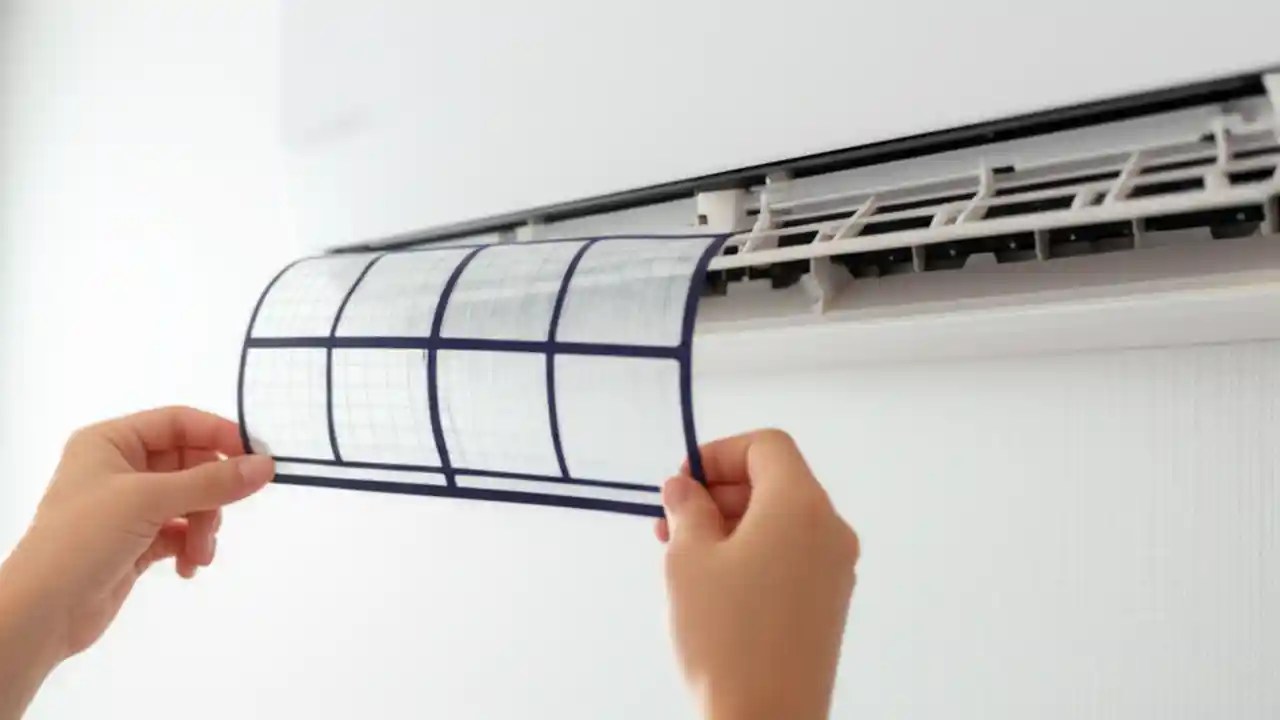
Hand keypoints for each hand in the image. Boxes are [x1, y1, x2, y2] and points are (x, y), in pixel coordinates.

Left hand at [0, 407, 273, 717]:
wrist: (42, 613)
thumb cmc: (84, 539)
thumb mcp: (150, 500)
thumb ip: (212, 482)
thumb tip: (266, 466)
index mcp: (111, 441)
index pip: (178, 423)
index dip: (218, 436)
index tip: (256, 458)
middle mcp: (119, 467)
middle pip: (190, 465)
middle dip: (210, 496)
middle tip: (220, 520)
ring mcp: (127, 506)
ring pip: (190, 501)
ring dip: (202, 527)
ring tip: (198, 555)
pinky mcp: (135, 541)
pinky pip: (179, 532)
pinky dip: (189, 547)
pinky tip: (187, 567)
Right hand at [657, 429, 858, 719]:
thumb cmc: (724, 636)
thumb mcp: (689, 559)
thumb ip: (688, 509)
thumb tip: (685, 487)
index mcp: (802, 505)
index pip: (767, 446)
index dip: (719, 453)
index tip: (682, 485)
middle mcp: (830, 529)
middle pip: (776, 480)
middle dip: (720, 491)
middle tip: (672, 523)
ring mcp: (836, 569)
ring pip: (782, 519)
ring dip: (732, 523)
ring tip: (684, 555)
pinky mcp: (830, 602)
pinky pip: (793, 554)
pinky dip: (754, 551)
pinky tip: (715, 583)